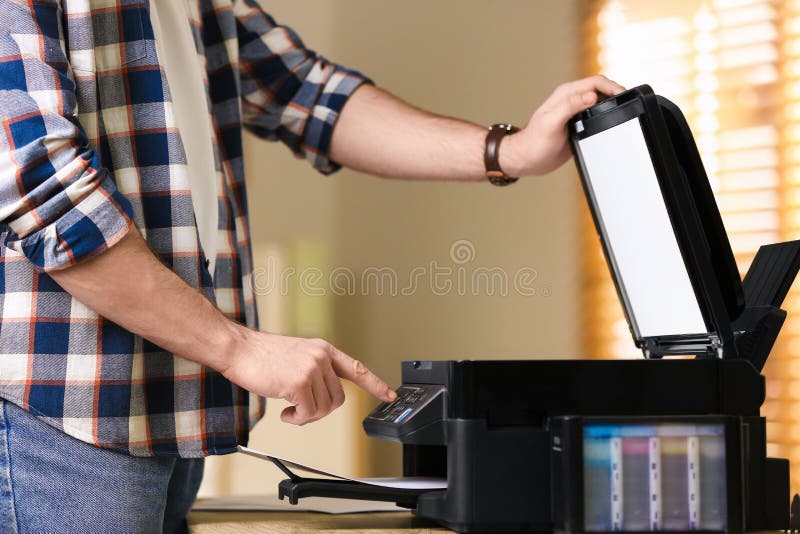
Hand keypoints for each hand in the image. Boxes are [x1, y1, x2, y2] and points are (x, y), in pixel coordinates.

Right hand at [222, 329, 396, 424]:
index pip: (357, 368)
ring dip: (307, 416)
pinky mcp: (299, 382)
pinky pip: (309, 414)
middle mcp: (322, 357)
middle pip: (338, 399)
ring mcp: (312, 368)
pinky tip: (286, 413)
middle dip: (320, 410)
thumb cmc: (262, 356)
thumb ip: (316, 371)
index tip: (390, 395)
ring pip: (324, 409)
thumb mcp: (298, 356)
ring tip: (291, 409)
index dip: (375, 384)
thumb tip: (324, 397)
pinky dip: (297, 419)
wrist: (240, 350)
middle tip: (301, 410)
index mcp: (323, 350)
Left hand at [502, 74, 625, 176]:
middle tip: (629, 104)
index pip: (596, 82)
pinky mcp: (577, 125)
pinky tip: (611, 124)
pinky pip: (596, 116)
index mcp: (566, 94)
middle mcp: (571, 100)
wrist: (527, 159)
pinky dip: (606, 117)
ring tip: (624, 112)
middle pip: (601, 90)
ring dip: (612, 105)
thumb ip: (569, 106)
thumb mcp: (551, 122)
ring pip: (600, 103)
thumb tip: (591, 96)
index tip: (625, 96)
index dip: (612, 86)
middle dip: (616, 94)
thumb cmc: (534, 142)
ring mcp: (575, 113)